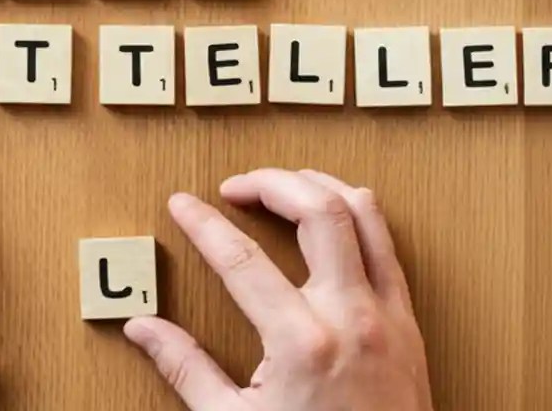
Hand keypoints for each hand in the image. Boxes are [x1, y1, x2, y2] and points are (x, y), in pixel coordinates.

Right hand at [125, 169, 432, 410]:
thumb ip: (186, 368)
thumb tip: (142, 329)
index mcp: (301, 343)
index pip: (241, 259)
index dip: (203, 224)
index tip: (182, 205)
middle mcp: (350, 318)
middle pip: (317, 211)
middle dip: (271, 183)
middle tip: (237, 186)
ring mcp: (387, 316)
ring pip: (364, 214)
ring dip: (321, 186)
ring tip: (285, 185)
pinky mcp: (409, 323)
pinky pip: (388, 246)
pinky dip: (358, 216)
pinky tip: (331, 217)